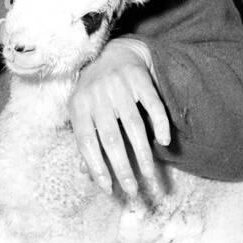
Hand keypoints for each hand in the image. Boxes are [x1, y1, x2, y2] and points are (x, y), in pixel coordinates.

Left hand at [70, 37, 170, 200]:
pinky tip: (164, 142)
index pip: (87, 143)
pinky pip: (153, 104)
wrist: (115, 52)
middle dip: (122, 168)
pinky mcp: (139, 78)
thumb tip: (86, 172)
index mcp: (78, 107)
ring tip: (149, 175)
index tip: (108, 189)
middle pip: (111, 138)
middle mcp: (97, 95)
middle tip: (132, 190)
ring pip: (133, 125)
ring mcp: (119, 86)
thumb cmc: (96, 90)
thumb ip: (85, 139)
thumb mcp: (83, 111)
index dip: (97, 167)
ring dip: (142, 154)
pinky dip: (160, 124)